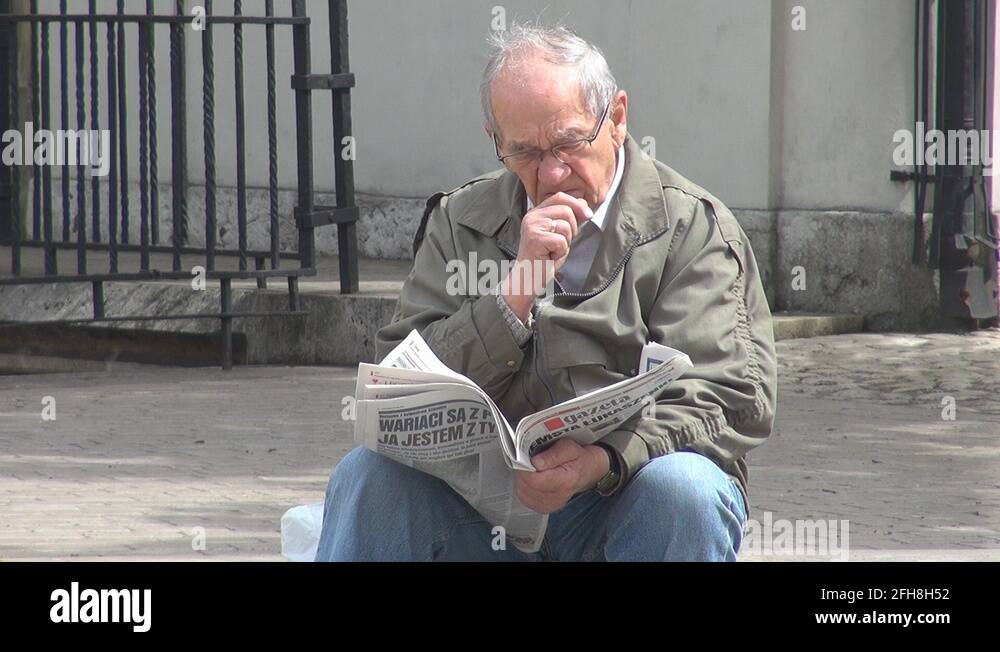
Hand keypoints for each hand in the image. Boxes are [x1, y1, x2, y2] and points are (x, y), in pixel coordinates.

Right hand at [501, 193, 592, 321]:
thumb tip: (583, 203)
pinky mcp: (535, 238)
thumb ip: (569, 218)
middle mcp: (531, 216)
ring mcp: (532, 226)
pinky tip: (550, 256)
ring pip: (565, 225)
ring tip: (553, 250)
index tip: (588, 215)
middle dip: (572, 228)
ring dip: (566, 242)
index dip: (577, 204)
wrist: (528, 278)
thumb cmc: (544, 259)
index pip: (560, 197)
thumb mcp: (559, 234)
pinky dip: (561, 251)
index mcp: (536, 213)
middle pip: (566, 210)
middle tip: (562, 243)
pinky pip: (561, 240)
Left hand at [515, 439, 610, 513]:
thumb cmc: (578, 458)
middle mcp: (558, 496)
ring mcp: (550, 505)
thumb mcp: (569, 448)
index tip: (528, 457)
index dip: (526, 466)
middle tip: (530, 461)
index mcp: (565, 481)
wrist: (587, 470)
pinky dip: (525, 487)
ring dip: (523, 479)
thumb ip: (552, 454)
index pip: (535, 480)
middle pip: (527, 486)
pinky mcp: (544, 508)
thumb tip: (535, 462)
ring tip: (533, 470)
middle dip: (524, 471)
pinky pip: (525, 498)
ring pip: (523, 492)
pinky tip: (533, 480)